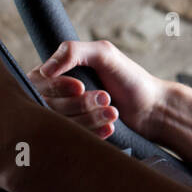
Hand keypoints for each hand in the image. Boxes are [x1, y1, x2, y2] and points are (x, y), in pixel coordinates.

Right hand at [27, 39, 169, 142]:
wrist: (154, 107)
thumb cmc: (130, 77)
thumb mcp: (105, 55)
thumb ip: (73, 52)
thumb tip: (44, 71)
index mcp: (57, 74)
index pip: (38, 83)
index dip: (57, 87)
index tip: (81, 87)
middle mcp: (57, 97)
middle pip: (49, 106)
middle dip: (81, 104)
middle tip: (107, 97)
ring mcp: (68, 119)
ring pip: (63, 125)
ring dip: (90, 118)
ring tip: (113, 111)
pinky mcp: (79, 137)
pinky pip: (75, 139)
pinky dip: (94, 132)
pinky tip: (111, 127)